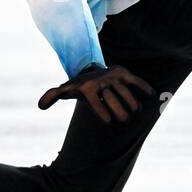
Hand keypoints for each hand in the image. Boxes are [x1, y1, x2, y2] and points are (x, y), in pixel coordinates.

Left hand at [37, 64, 154, 123]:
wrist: (92, 69)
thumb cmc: (78, 86)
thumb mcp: (65, 90)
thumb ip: (52, 96)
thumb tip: (40, 106)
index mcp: (86, 88)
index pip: (96, 105)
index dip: (103, 115)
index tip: (107, 122)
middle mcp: (100, 81)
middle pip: (114, 102)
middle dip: (120, 113)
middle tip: (123, 120)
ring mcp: (113, 77)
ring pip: (127, 95)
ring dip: (133, 106)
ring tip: (134, 113)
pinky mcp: (124, 73)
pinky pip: (136, 82)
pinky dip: (144, 88)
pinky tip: (151, 96)